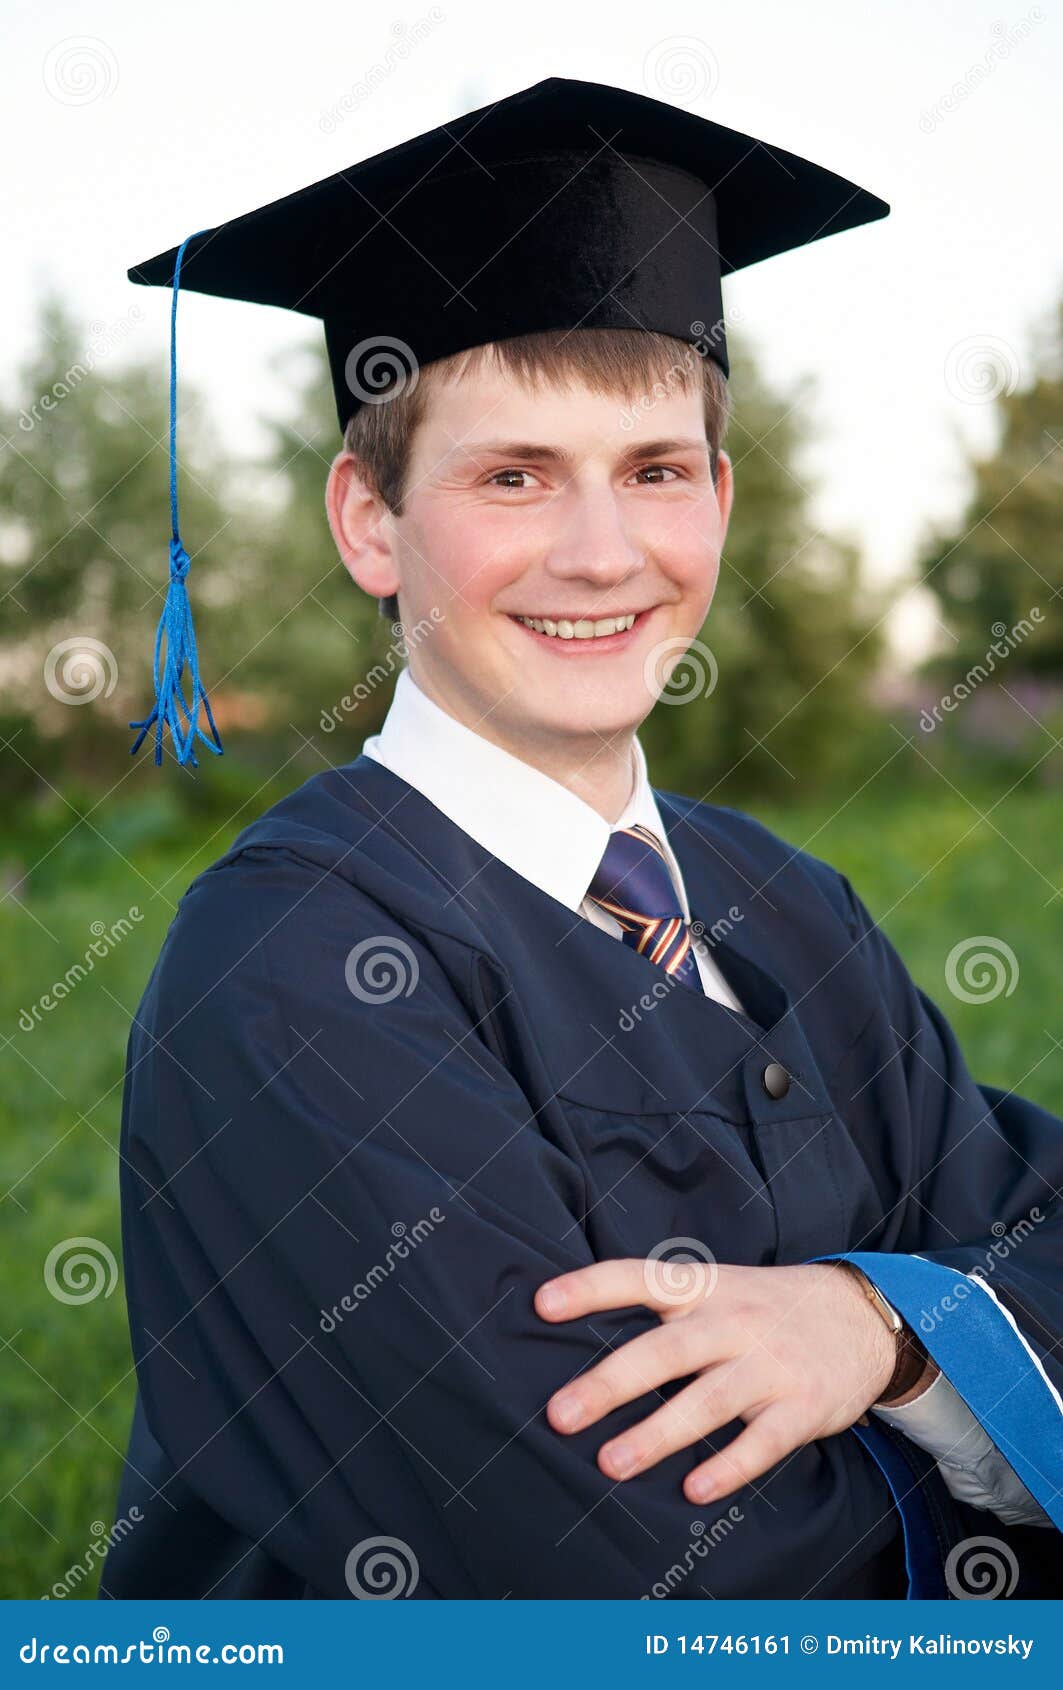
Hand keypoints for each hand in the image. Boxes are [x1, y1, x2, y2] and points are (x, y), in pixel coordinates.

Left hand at [534, 1258, 901, 1503]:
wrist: (862, 1316)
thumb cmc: (766, 1306)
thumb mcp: (718, 1287)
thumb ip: (663, 1304)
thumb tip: (579, 1330)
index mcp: (705, 1288)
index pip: (639, 1278)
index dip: (591, 1288)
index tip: (543, 1304)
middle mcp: (733, 1321)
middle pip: (665, 1350)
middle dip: (611, 1382)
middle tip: (560, 1414)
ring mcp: (770, 1363)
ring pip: (708, 1400)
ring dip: (658, 1434)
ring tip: (611, 1464)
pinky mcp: (803, 1406)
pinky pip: (762, 1441)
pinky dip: (729, 1466)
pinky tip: (694, 1489)